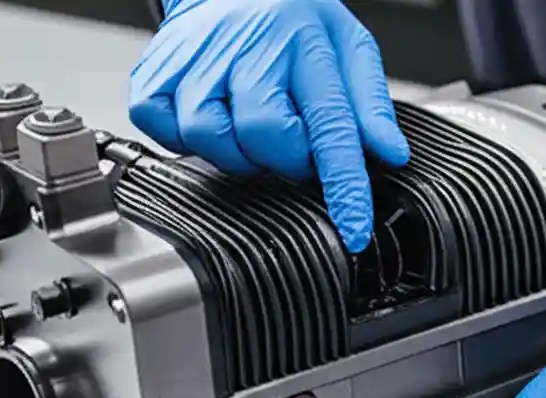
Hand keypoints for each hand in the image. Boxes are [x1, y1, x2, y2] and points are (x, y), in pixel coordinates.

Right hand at [128, 0, 410, 250]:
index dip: (344, 185)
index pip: (330, 125)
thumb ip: (370, 104)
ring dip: (234, 152)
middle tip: (290, 141)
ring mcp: (195, 59)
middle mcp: (246, 47)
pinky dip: (185, 139)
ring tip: (247, 125)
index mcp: (303, 44)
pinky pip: (163, 130)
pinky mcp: (155, 73)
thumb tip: (390, 153)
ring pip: (208, 137)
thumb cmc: (293, 16)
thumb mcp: (349, 46)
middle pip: (262, 135)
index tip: (353, 228)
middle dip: (284, 158)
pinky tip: (211, 117)